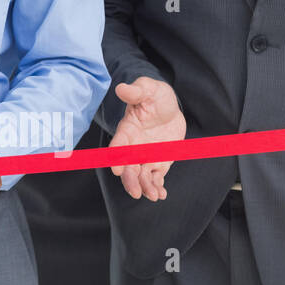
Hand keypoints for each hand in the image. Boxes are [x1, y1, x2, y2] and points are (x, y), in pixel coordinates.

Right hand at [108, 77, 185, 200]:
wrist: (168, 107)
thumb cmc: (154, 95)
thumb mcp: (148, 89)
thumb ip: (135, 91)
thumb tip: (121, 88)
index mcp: (128, 128)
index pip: (119, 142)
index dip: (116, 155)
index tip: (116, 168)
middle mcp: (133, 145)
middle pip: (127, 165)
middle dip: (130, 179)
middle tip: (135, 192)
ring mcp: (145, 155)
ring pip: (141, 175)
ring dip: (144, 186)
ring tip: (153, 195)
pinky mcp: (158, 161)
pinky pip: (155, 177)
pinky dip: (157, 186)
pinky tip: (161, 194)